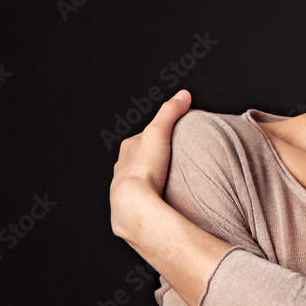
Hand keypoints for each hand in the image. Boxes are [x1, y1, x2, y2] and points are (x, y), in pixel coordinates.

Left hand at [110, 89, 191, 241]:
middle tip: (170, 162)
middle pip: (137, 162)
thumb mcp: (159, 132)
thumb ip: (170, 112)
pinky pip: (142, 203)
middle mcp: (121, 171)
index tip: (169, 138)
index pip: (140, 140)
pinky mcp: (131, 211)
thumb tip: (184, 94)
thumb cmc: (144, 169)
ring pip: (137, 184)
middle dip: (150, 161)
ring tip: (167, 185)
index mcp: (126, 152)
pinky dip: (150, 201)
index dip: (155, 137)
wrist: (133, 205)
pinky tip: (161, 204)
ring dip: (149, 183)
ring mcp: (124, 192)